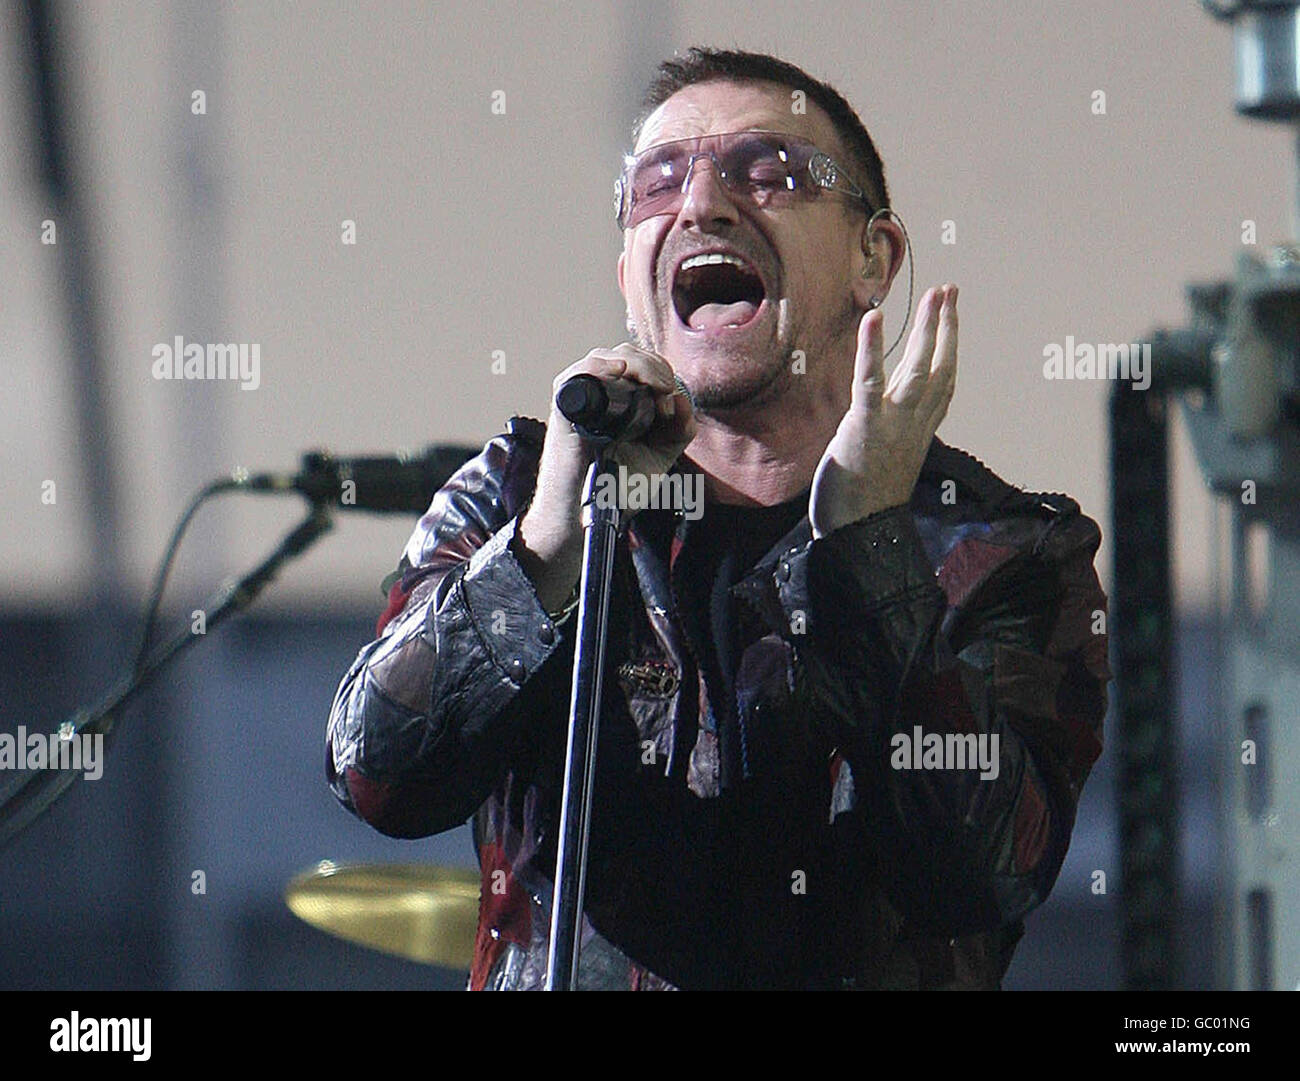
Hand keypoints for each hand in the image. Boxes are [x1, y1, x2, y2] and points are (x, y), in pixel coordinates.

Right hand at [514, 344, 694, 609]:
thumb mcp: (659, 457)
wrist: (585, 516)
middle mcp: (599, 395)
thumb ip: (678, 431)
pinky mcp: (564, 408)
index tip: (671, 399)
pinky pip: (577, 374)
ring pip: (606, 357)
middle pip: (627, 354)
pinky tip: (619, 372)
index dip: (662, 372)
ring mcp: (581, 400)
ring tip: (653, 387)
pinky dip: (599, 366)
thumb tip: (682, 398)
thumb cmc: (616, 488)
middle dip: (654, 367)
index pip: (643, 365)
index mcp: (622, 401)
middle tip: (664, 393)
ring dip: (636, 365)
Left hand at [809, 284, 957, 538]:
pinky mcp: (864, 426)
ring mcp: (892, 423)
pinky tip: (874, 318)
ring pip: (917, 368)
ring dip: (927, 329)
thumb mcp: (886, 456)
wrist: (859, 535)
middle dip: (945, 326)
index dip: (949, 346)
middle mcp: (913, 423)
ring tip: (935, 295)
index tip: (952, 315)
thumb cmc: (865, 502)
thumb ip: (893, 424)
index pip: (943, 381)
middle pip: (938, 367)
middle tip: (950, 290)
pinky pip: (870, 382)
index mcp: (918, 429)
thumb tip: (893, 400)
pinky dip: (872, 349)